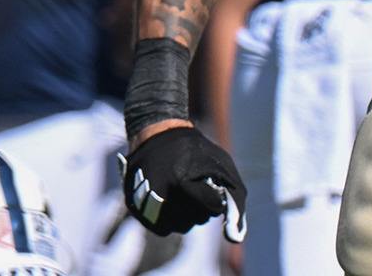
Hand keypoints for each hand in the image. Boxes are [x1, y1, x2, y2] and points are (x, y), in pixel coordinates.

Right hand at [121, 125, 247, 240]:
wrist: (158, 134)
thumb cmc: (196, 151)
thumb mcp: (222, 165)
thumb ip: (235, 199)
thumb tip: (235, 237)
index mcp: (181, 182)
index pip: (211, 208)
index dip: (216, 197)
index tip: (211, 184)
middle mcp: (160, 195)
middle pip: (196, 220)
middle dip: (202, 206)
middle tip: (196, 184)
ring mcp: (144, 203)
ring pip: (180, 227)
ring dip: (188, 215)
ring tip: (185, 191)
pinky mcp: (136, 208)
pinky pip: (162, 228)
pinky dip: (171, 219)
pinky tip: (173, 201)